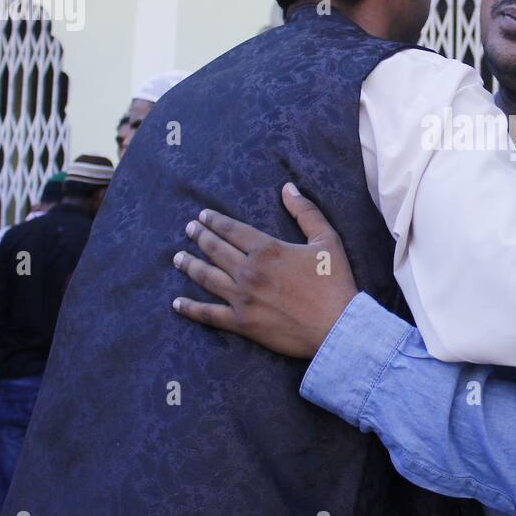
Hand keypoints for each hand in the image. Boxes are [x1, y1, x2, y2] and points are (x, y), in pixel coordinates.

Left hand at [172, 183, 358, 358]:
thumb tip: (288, 188)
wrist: (337, 327)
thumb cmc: (335, 283)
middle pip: (215, 250)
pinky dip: (190, 308)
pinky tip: (177, 303)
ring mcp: (242, 298)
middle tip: (189, 230)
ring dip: (189, 265)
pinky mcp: (242, 323)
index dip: (215, 221)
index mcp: (267, 250)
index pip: (232, 230)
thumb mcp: (327, 240)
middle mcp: (249, 271)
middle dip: (199, 237)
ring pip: (207, 277)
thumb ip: (305, 212)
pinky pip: (209, 314)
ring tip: (178, 257)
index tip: (203, 216)